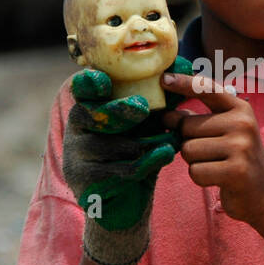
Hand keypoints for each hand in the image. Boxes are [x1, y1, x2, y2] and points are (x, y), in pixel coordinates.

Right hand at [60, 58, 191, 264]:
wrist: (127, 200)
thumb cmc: (138, 151)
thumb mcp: (148, 123)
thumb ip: (161, 97)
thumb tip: (185, 64)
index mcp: (89, 105)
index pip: (82, 89)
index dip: (89, 83)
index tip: (104, 81)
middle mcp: (77, 128)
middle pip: (93, 114)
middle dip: (119, 110)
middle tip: (142, 108)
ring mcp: (78, 155)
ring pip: (113, 144)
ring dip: (146, 142)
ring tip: (171, 140)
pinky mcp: (87, 182)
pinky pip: (121, 169)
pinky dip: (148, 162)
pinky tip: (166, 155)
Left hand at [159, 72, 263, 228]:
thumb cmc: (238, 160)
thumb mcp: (225, 133)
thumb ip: (199, 121)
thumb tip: (168, 115)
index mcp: (240, 109)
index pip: (206, 89)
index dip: (182, 83)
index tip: (163, 79)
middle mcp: (242, 123)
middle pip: (186, 127)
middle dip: (188, 142)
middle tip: (210, 154)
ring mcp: (241, 146)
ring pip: (188, 150)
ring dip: (195, 162)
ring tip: (216, 166)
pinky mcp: (236, 171)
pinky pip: (196, 172)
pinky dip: (201, 178)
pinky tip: (218, 179)